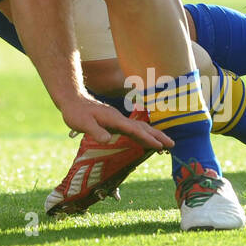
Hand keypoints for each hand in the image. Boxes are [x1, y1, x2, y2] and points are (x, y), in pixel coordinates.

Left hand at [57, 93, 174, 149]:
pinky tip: (145, 140)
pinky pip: (133, 129)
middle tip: (172, 145)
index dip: (147, 138)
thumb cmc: (76, 113)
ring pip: (139, 127)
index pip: (134, 130)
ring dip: (153, 135)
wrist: (73, 100)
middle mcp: (119, 119)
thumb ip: (95, 131)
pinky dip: (143, 135)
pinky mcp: (115, 122)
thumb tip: (108, 140)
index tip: (159, 145)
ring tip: (165, 144)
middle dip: (157, 136)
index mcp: (114, 119)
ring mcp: (118, 120)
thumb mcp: (83, 123)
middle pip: (142, 127)